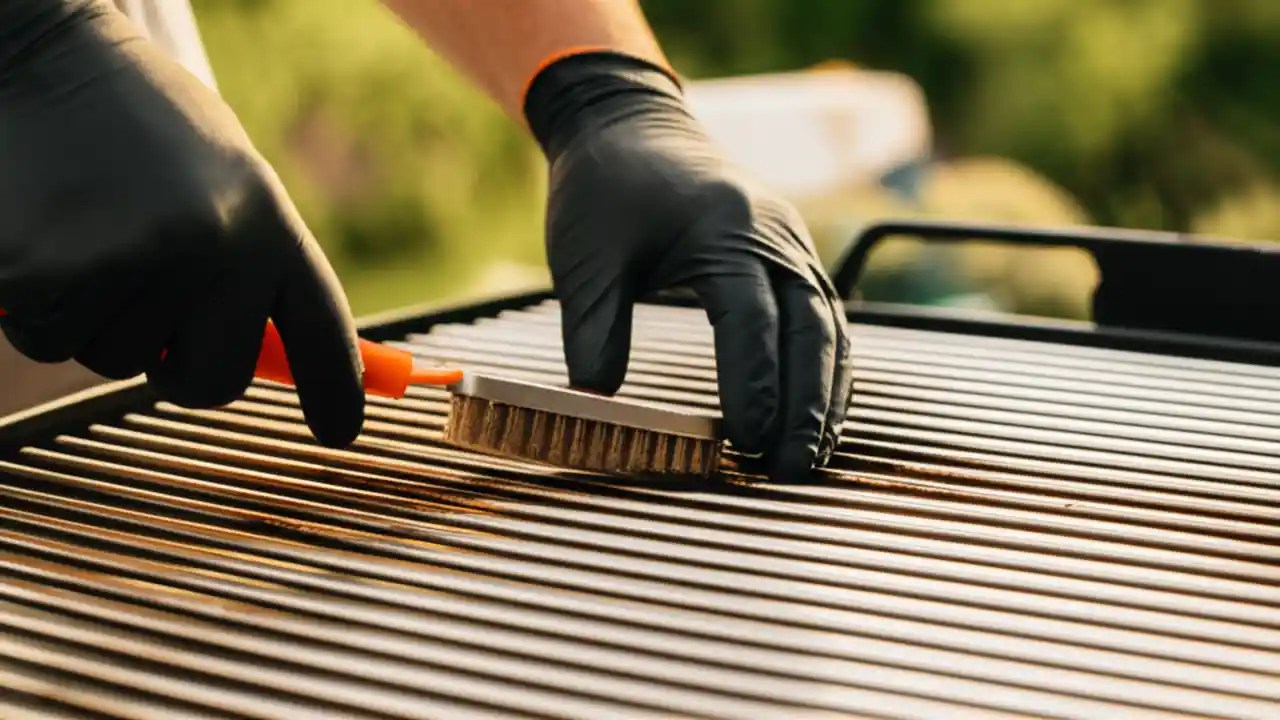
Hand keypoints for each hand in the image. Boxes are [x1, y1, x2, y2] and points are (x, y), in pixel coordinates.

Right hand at [0, 0, 363, 445]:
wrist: (37, 51)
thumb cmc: (128, 118)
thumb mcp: (218, 177)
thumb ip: (244, 258)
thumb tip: (262, 354)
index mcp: (267, 221)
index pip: (322, 329)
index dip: (336, 390)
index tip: (339, 433)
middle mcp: (218, 249)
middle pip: (214, 381)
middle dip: (179, 369)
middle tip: (149, 308)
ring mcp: (140, 263)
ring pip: (115, 360)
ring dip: (93, 318)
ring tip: (84, 229)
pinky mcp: (56, 273)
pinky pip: (46, 337)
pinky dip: (32, 303)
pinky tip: (40, 232)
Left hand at [524, 52, 852, 479]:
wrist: (632, 125)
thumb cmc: (606, 185)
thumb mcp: (584, 255)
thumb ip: (593, 328)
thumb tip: (597, 403)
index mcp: (725, 228)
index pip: (752, 319)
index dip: (755, 385)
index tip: (747, 443)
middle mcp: (775, 237)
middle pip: (810, 332)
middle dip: (806, 408)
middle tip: (790, 473)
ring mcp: (792, 247)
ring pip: (829, 332)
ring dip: (826, 398)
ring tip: (810, 460)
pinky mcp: (793, 260)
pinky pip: (825, 322)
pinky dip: (827, 373)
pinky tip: (819, 418)